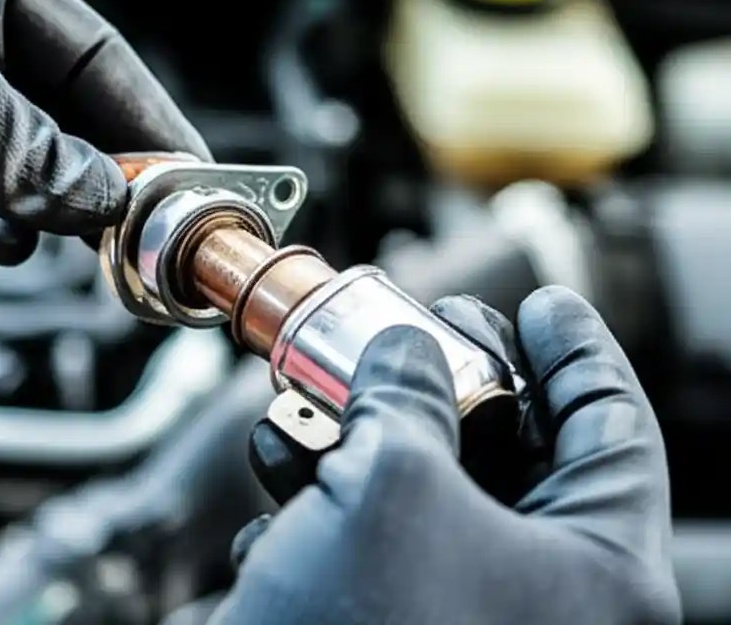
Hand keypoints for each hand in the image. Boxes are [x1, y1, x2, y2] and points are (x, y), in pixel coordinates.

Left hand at [0, 0, 209, 258]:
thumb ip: (27, 146)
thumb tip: (104, 197)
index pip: (96, 55)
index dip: (146, 116)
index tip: (188, 173)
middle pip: (72, 114)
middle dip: (107, 171)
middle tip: (146, 224)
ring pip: (34, 163)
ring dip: (57, 205)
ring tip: (70, 238)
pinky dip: (7, 223)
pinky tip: (2, 238)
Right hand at [212, 286, 680, 624]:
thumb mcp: (394, 482)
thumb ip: (407, 394)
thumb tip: (401, 352)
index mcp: (598, 572)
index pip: (614, 429)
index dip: (578, 349)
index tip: (546, 301)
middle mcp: (547, 601)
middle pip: (512, 454)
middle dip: (446, 385)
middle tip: (416, 328)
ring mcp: (467, 618)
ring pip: (429, 496)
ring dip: (361, 441)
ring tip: (310, 404)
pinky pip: (379, 545)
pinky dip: (329, 507)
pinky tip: (281, 485)